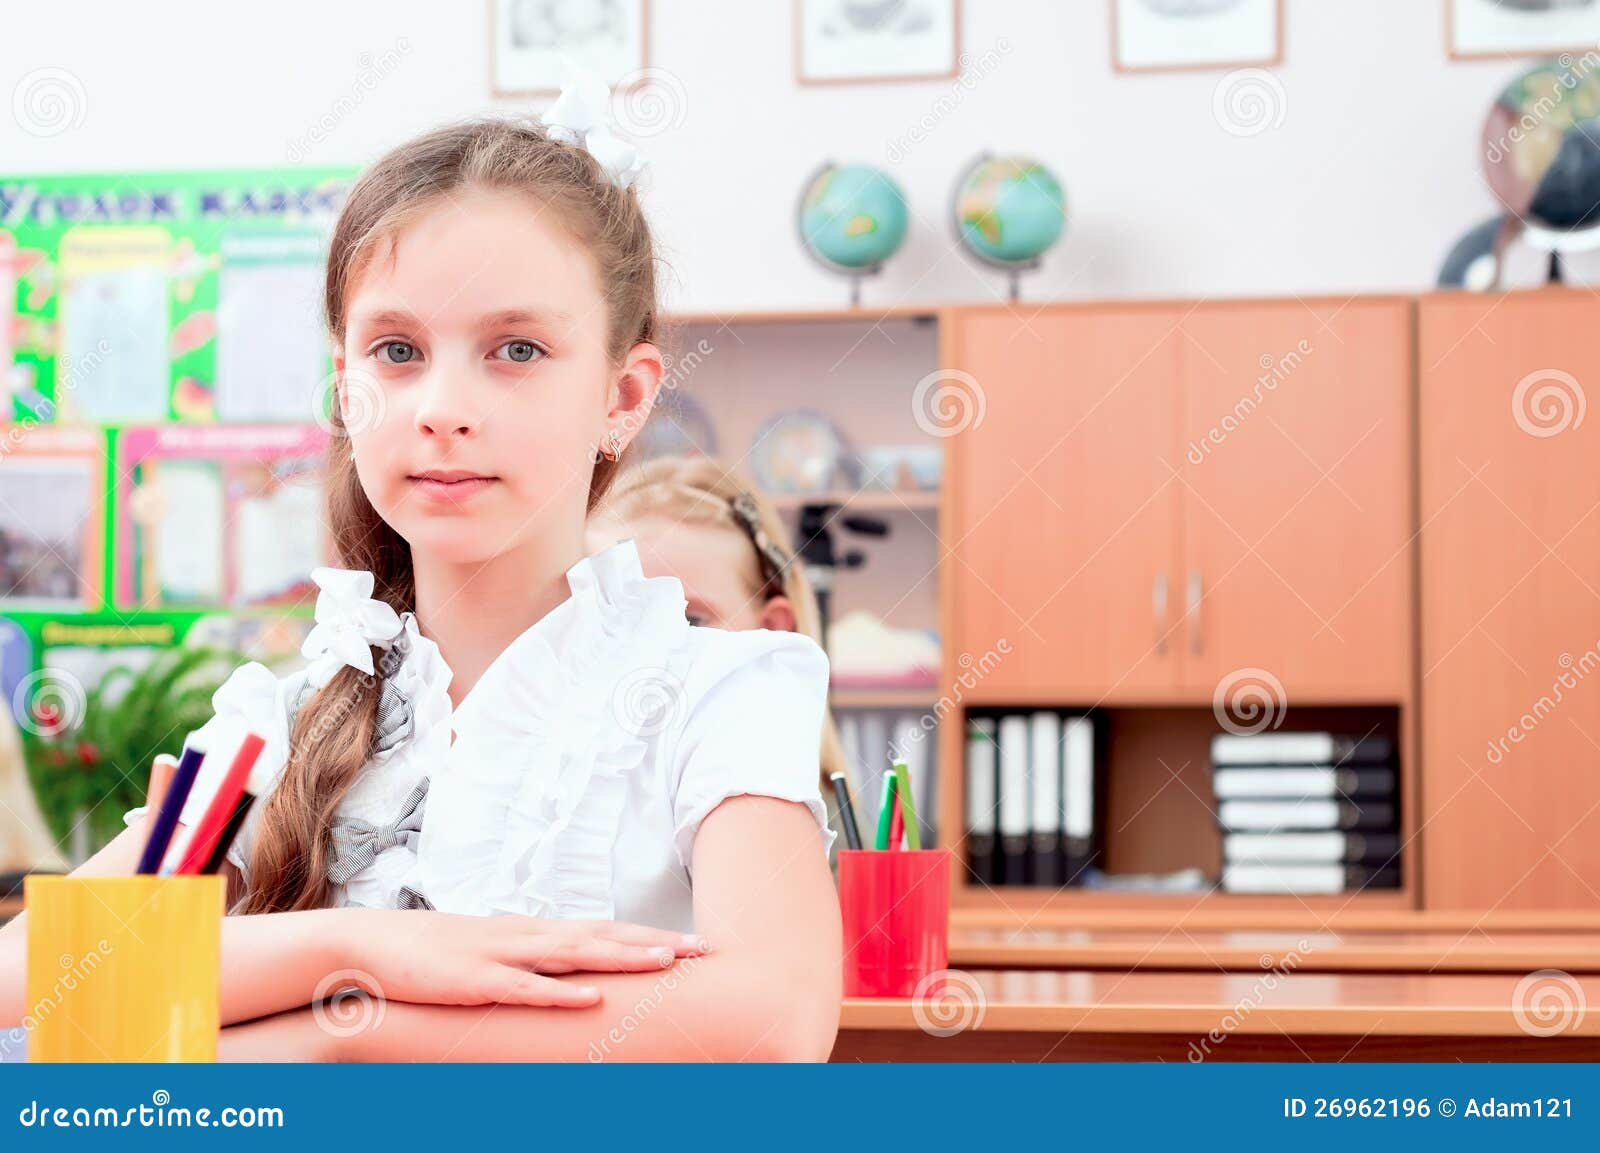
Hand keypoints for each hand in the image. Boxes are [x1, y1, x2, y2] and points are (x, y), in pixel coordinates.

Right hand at [338, 909, 708, 1008]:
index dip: (645, 934)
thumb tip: (562, 978)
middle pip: (601, 935)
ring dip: (622, 957)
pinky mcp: (474, 980)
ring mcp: (501, 955)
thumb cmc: (430, 955)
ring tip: (666, 962)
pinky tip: (591, 999)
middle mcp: (525, 935)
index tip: (690, 941)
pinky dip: (559, 994)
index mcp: (530, 931)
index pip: (600, 928)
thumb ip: (525, 963)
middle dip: (653, 941)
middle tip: (701, 948)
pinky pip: (524, 989)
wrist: (367, 945)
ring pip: (574, 955)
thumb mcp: (486, 956)